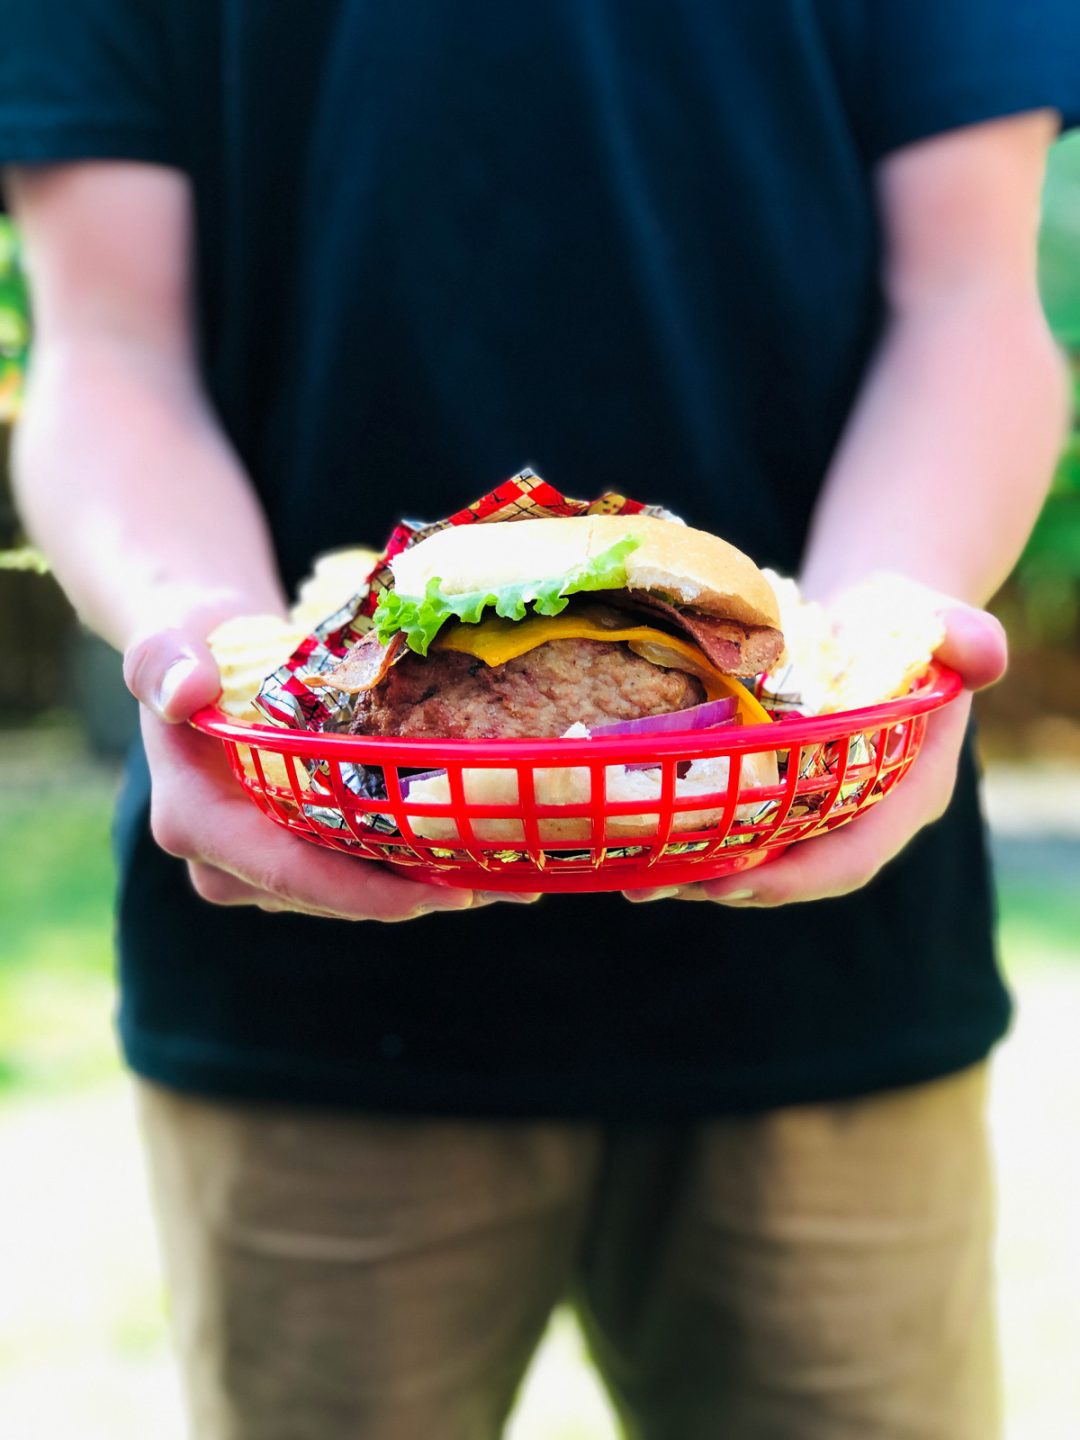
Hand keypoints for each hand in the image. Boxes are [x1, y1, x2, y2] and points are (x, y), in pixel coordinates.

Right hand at [124, 604, 536, 919]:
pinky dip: (426, 869)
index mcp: (195, 825)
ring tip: (518, 877)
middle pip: (338, 896)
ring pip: (361, 893)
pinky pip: (370, 874)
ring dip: (435, 887)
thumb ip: (164, 663)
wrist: (207, 660)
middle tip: (507, 884)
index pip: (287, 873)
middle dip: (420, 895)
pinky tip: (493, 863)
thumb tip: (184, 693)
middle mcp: (230, 866)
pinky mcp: (307, 858)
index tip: (435, 893)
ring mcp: (271, 870)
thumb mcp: (168, 642)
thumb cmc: (191, 649)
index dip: (363, 893)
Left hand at [625, 595, 1006, 908]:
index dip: (799, 877)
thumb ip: (967, 635)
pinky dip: (694, 839)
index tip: (739, 882)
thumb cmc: (908, 618)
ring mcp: (818, 812)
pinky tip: (639, 838)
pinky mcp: (780, 796)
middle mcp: (861, 816)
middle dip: (734, 886)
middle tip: (668, 887)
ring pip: (760, 861)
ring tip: (637, 881)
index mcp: (908, 792)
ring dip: (699, 874)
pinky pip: (739, 830)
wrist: (873, 617)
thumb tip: (983, 656)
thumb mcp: (940, 618)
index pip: (855, 855)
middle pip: (797, 873)